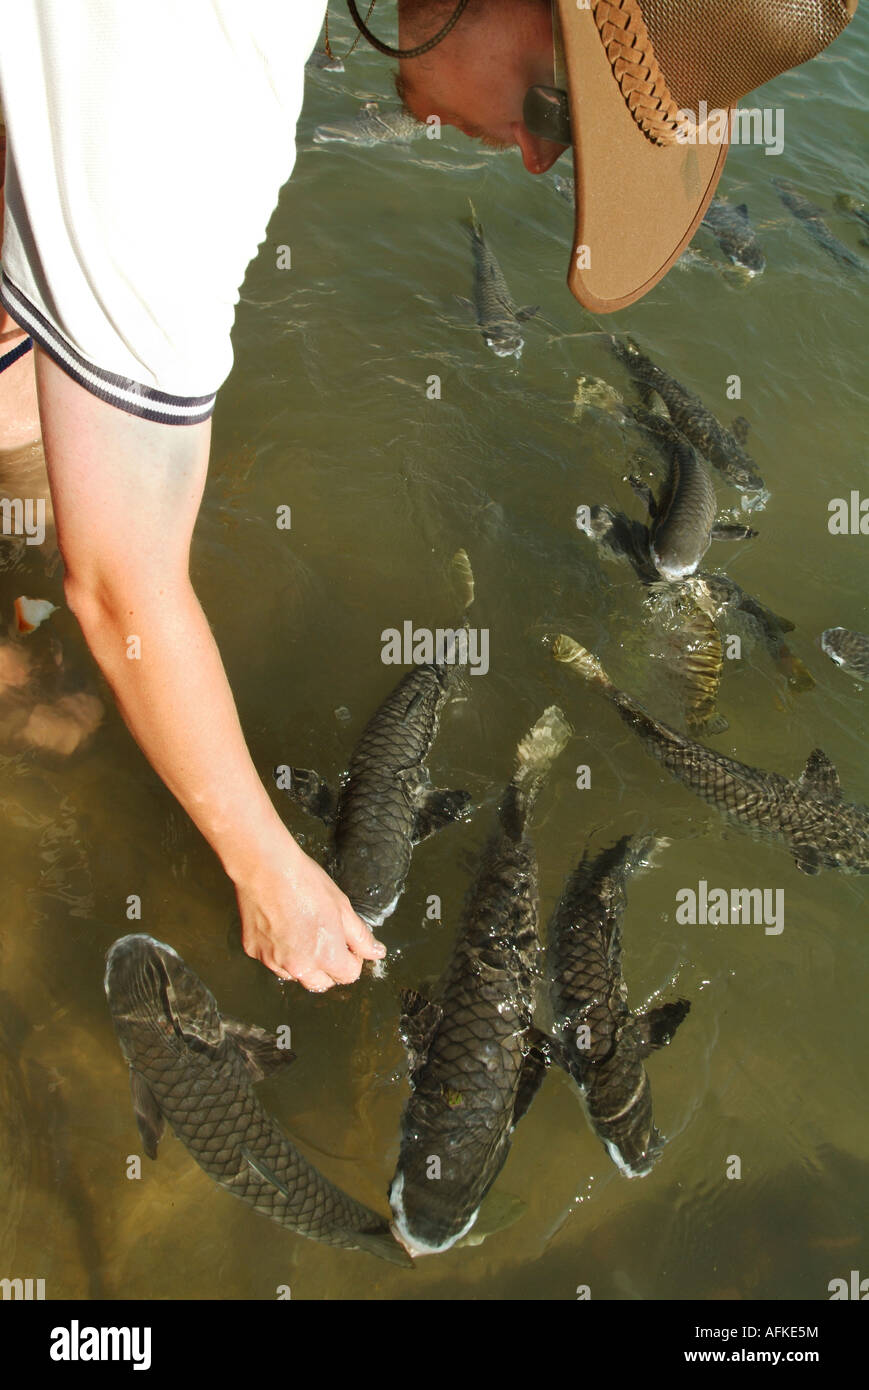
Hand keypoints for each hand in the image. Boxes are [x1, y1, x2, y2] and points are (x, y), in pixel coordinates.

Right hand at [235, 840, 385, 991]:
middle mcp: (299, 966)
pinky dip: (279, 951)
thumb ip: (361, 936)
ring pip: (295, 974)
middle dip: (328, 968)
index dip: (352, 959)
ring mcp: (273, 961)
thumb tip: (376, 953)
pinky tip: (281, 926)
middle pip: (321, 983)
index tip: (347, 943)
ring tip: (301, 929)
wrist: (265, 868)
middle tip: (326, 939)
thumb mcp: (342, 907)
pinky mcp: (254, 952)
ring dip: (302, 962)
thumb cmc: (305, 883)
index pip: (348, 976)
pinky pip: (272, 961)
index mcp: (326, 956)